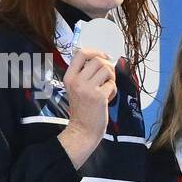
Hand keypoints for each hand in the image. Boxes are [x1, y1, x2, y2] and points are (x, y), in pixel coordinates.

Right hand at [57, 48, 117, 168]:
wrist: (82, 130)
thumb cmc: (83, 110)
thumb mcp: (77, 88)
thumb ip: (86, 74)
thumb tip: (104, 59)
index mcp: (69, 77)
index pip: (81, 53)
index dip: (96, 52)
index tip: (104, 57)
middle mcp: (76, 81)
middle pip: (98, 60)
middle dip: (108, 67)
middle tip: (108, 78)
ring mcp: (87, 88)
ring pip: (107, 70)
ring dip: (111, 78)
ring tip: (107, 88)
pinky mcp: (98, 96)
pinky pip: (112, 84)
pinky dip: (113, 90)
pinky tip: (107, 98)